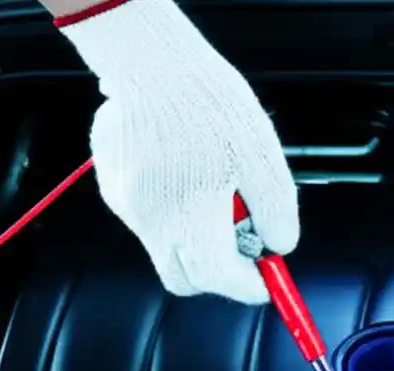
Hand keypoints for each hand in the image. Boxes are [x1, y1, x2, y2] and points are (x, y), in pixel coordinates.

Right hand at [59, 0, 297, 303]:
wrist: (153, 62)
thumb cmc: (209, 105)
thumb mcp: (263, 159)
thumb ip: (276, 212)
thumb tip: (281, 246)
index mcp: (190, 221)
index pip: (220, 281)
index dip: (249, 286)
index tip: (267, 281)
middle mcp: (150, 223)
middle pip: (185, 277)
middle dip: (216, 271)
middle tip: (242, 243)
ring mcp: (126, 206)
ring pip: (164, 245)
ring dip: (192, 233)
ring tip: (212, 186)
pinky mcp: (113, 186)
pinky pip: (145, 215)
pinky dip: (168, 207)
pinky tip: (182, 168)